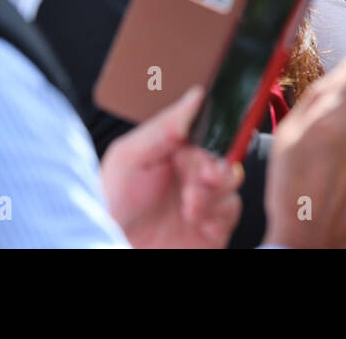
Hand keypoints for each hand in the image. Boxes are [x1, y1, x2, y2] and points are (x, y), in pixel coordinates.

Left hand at [101, 86, 241, 248]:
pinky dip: (217, 207)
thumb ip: (164, 125)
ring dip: (216, 184)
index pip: (204, 126)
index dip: (212, 127)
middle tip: (200, 173)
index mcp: (171, 149)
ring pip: (232, 175)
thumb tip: (196, 97)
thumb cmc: (112, 207)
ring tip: (192, 199)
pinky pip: (233, 205)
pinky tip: (195, 215)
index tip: (211, 130)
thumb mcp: (130, 157)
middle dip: (212, 160)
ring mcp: (203, 196)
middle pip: (223, 149)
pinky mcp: (214, 223)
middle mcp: (189, 170)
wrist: (113, 249)